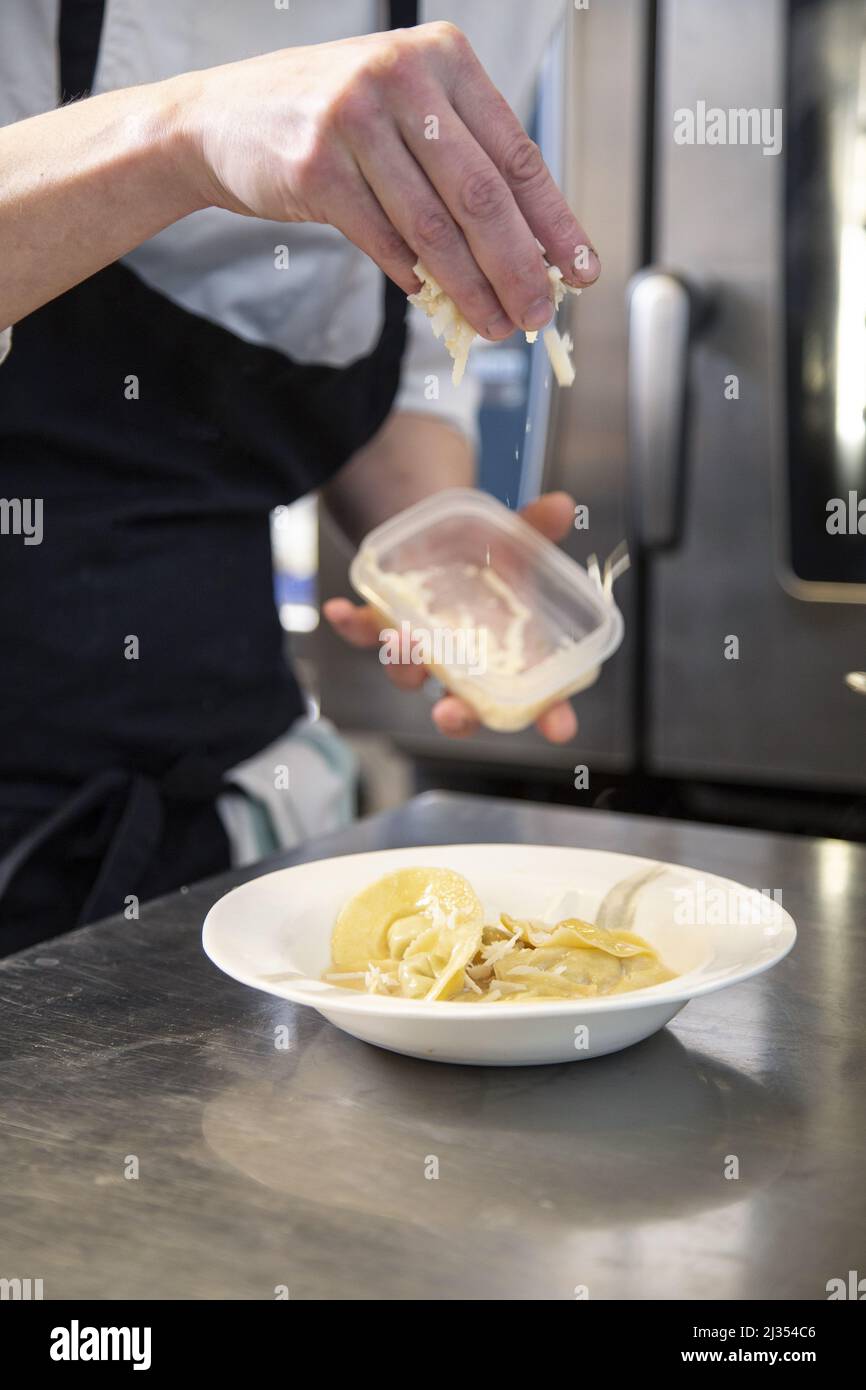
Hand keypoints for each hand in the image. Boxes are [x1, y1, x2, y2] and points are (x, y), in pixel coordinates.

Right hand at [178, 23, 599, 340]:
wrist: (222, 119)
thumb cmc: (333, 121)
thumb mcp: (406, 111)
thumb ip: (464, 160)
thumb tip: (533, 248)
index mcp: (443, 58)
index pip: (517, 155)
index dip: (555, 223)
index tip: (581, 272)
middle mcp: (402, 77)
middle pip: (483, 196)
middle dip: (519, 268)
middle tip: (539, 315)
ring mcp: (353, 119)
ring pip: (434, 228)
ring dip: (471, 289)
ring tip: (496, 326)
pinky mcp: (315, 167)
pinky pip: (383, 240)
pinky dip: (414, 277)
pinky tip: (432, 300)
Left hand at [323, 491, 578, 743]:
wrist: (438, 541)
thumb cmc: (488, 559)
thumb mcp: (515, 542)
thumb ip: (535, 529)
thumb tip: (561, 504)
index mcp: (507, 655)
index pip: (535, 697)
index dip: (549, 715)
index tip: (560, 729)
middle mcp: (463, 665)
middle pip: (463, 707)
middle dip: (457, 717)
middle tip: (452, 713)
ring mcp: (420, 650)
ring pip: (409, 674)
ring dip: (404, 667)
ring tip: (404, 644)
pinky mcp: (382, 626)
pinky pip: (363, 633)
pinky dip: (349, 625)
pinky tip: (337, 610)